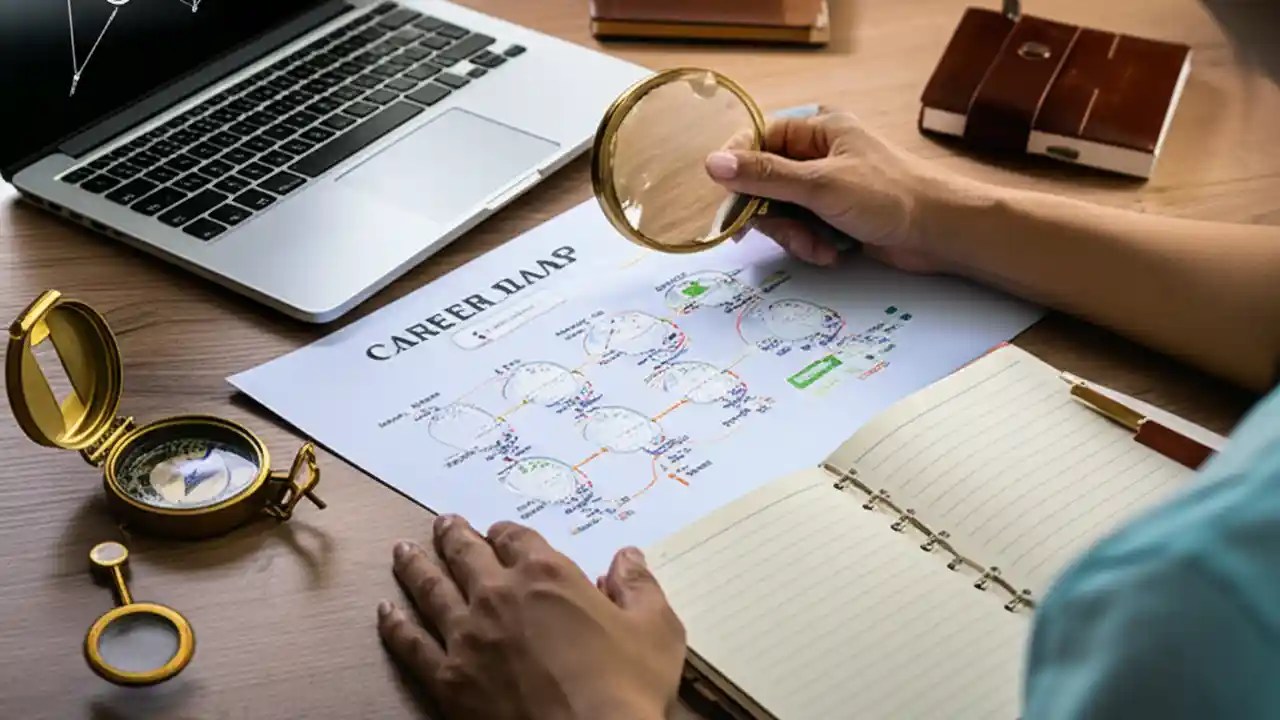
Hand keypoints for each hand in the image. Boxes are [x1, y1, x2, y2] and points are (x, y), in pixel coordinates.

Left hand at [377, 515, 685, 719]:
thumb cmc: (625, 690)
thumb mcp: (655, 630)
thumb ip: (639, 587)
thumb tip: (629, 558)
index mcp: (548, 576)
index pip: (517, 538)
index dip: (507, 532)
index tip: (500, 532)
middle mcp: (499, 596)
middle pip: (466, 554)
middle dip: (453, 536)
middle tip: (443, 524)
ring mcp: (467, 637)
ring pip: (430, 590)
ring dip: (416, 567)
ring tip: (403, 552)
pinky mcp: (448, 679)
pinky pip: (412, 644)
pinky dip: (395, 625)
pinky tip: (386, 613)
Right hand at [705, 110, 956, 270]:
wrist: (940, 232)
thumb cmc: (889, 196)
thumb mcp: (820, 184)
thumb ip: (764, 175)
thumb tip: (713, 163)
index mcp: (818, 130)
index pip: (758, 138)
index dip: (737, 165)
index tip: (724, 193)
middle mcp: (819, 155)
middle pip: (765, 182)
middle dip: (772, 214)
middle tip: (784, 231)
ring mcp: (826, 188)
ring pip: (782, 212)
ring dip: (794, 236)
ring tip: (818, 247)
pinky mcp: (835, 217)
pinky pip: (802, 230)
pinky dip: (811, 245)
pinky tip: (833, 253)